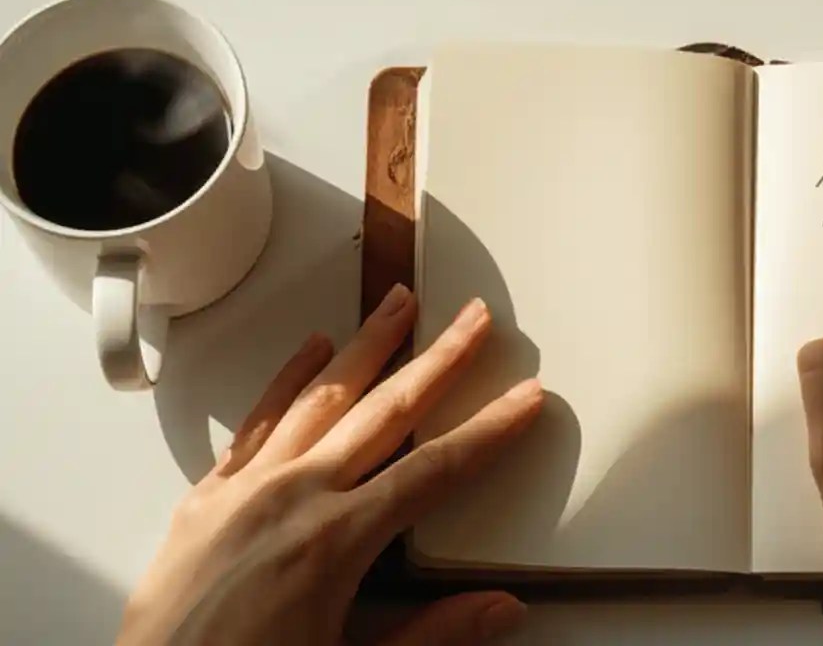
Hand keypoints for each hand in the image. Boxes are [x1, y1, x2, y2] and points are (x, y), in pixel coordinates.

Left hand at [117, 285, 543, 645]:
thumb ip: (433, 633)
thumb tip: (502, 607)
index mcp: (337, 541)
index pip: (436, 470)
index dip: (487, 431)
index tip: (523, 396)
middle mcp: (293, 497)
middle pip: (385, 410)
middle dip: (438, 359)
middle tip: (472, 318)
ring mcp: (245, 490)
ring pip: (320, 397)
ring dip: (366, 346)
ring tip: (397, 304)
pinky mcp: (206, 498)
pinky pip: (256, 422)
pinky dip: (288, 380)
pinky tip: (311, 349)